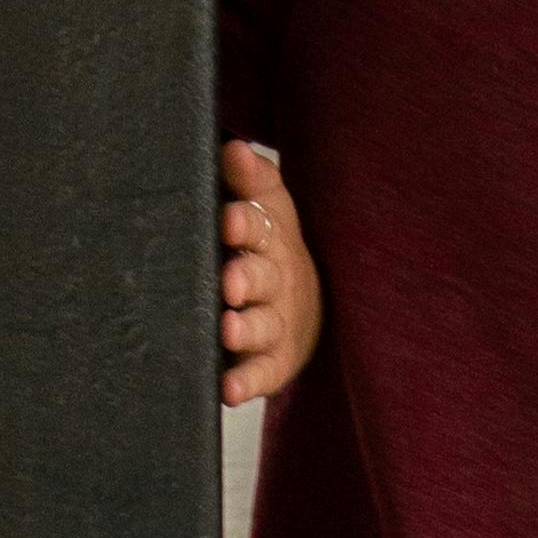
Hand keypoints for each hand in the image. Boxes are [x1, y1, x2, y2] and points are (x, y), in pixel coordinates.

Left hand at [221, 142, 323, 407]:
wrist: (310, 308)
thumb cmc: (271, 250)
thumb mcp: (268, 208)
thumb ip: (249, 179)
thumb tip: (232, 148)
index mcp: (271, 242)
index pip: (260, 228)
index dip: (245, 225)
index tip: (228, 221)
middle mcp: (276, 284)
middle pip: (263, 279)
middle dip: (246, 279)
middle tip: (229, 281)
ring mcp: (276, 325)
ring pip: (261, 327)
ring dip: (245, 329)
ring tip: (227, 329)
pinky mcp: (273, 364)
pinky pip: (260, 375)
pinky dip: (245, 383)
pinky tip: (228, 389)